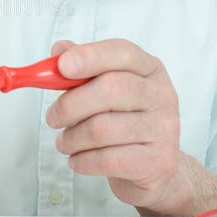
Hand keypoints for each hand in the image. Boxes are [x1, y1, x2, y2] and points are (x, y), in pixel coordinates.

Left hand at [46, 39, 181, 211]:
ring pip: (102, 128)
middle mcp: (162, 94)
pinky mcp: (160, 160)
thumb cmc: (123, 120)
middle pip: (110, 89)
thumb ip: (82, 67)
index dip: (90, 56)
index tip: (62, 65)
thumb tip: (59, 50)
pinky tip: (77, 159)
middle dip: (70, 104)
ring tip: (65, 142)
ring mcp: (164, 128)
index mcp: (149, 68)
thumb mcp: (104, 87)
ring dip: (72, 138)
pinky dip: (82, 160)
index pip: (122, 52)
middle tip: (52, 118)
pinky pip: (108, 159)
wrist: (153, 166)